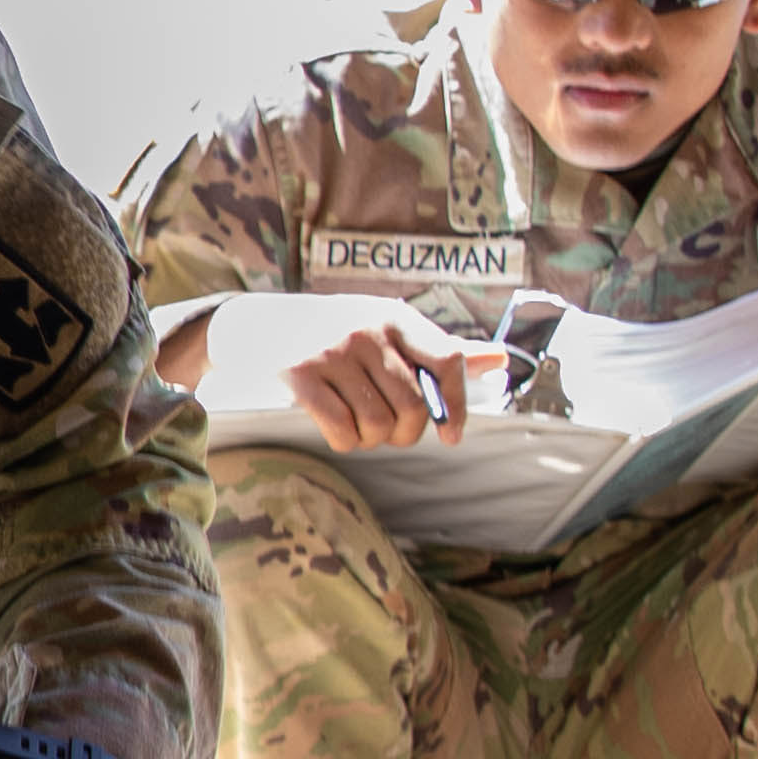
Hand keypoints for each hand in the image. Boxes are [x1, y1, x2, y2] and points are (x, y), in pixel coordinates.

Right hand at [191, 292, 488, 446]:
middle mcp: (368, 331)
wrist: (258, 324)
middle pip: (412, 406)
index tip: (451, 435)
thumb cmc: (336, 330)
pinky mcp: (300, 375)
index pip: (447, 360)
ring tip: (362, 428)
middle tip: (390, 433)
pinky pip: (341, 429)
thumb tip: (499, 361)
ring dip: (373, 439)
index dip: (455, 405)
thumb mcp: (388, 327)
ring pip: (377, 423)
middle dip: (405, 433)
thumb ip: (439, 348)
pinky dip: (345, 441)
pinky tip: (340, 431)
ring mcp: (332, 352)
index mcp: (396, 317)